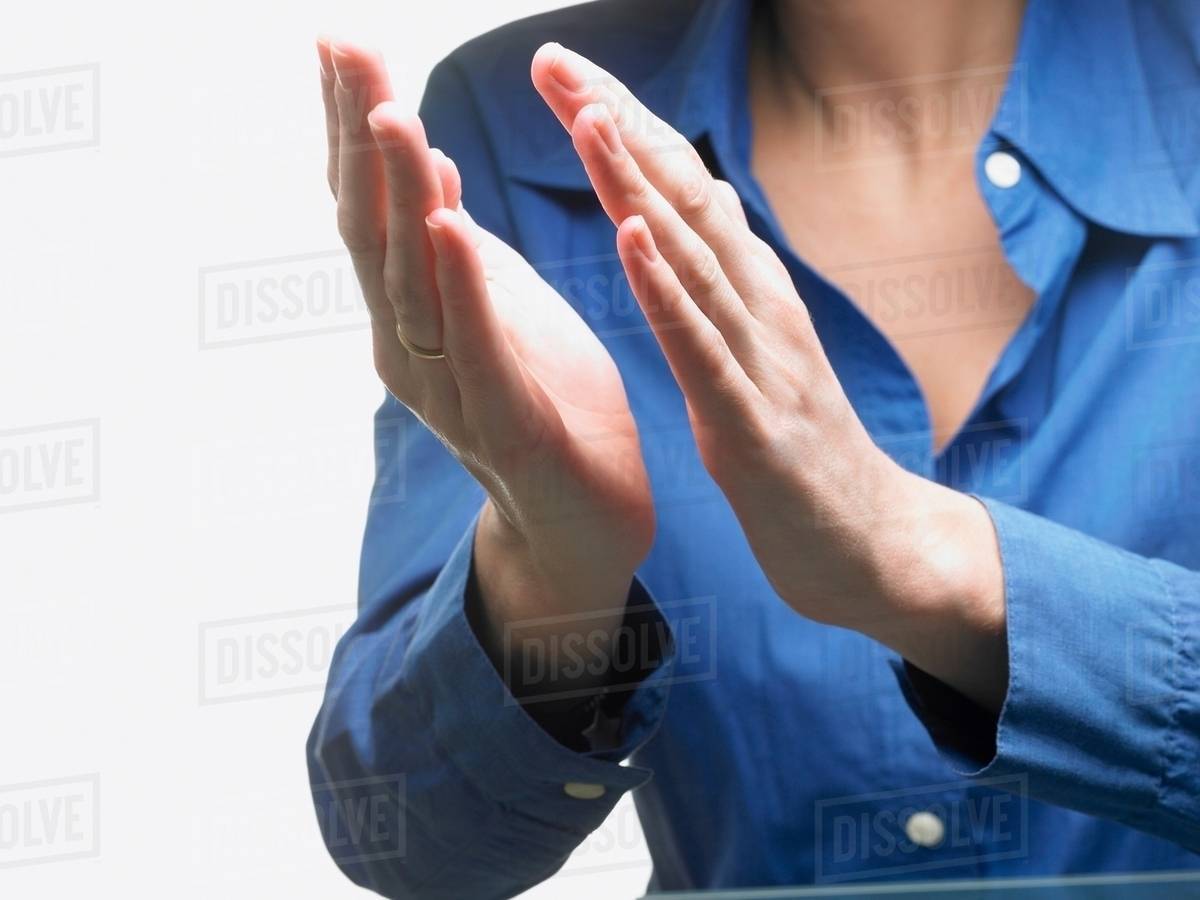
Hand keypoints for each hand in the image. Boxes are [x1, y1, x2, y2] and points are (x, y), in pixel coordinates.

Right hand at [316, 40, 653, 644]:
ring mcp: (449, 388)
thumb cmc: (546, 404)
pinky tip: (450, 224)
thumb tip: (429, 169)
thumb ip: (455, 246)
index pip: (375, 203)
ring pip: (413, 283)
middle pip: (375, 230)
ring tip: (392, 119)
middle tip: (346, 50)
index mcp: (415, 311)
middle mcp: (412, 346)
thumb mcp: (500, 304)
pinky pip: (475, 346)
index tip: (343, 45)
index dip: (355, 125)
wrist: (581, 518)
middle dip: (361, 138)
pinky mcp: (504, 424)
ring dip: (401, 197)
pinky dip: (462, 284)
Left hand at [531, 43, 1007, 709]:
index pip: (683, 193)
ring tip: (590, 119)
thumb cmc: (804, 455)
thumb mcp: (759, 358)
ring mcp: (762, 365)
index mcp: (752, 297)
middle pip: (685, 201)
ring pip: (692, 260)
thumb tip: (696, 219)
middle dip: (618, 127)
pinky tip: (634, 240)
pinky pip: (704, 351)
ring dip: (639, 185)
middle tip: (557, 61)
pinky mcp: (755, 427)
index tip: (566, 74)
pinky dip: (668, 291)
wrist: (873, 548)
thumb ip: (726, 289)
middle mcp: (761, 311)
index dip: (625, 129)